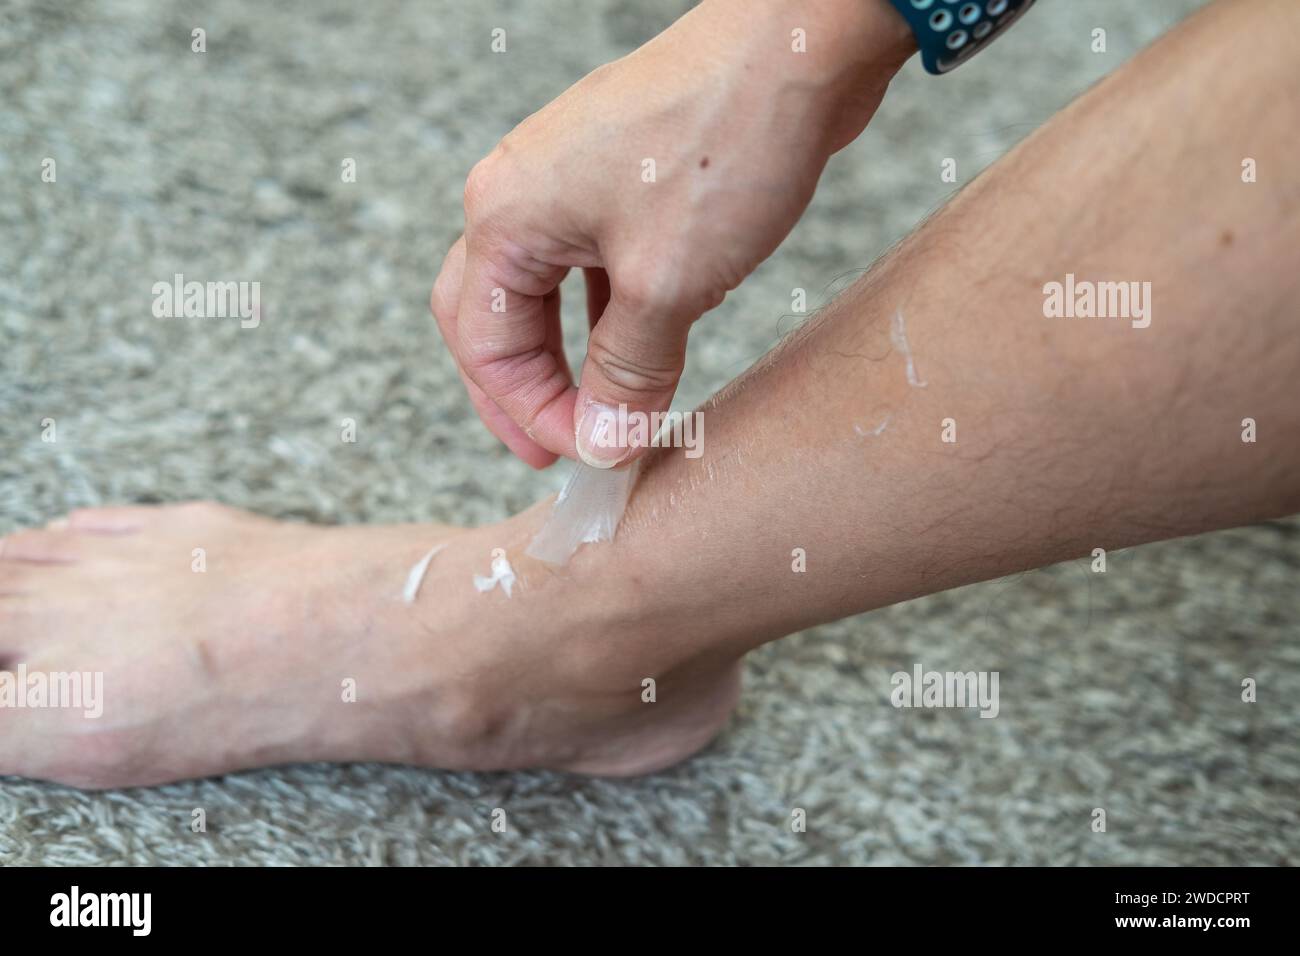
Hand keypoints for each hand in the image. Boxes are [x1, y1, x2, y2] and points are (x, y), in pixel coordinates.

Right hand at [432, 0, 913, 467]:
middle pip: (493, 316)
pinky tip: (642, 349)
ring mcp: (569, 181)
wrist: (796, 47)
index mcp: (506, 216)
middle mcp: (521, 194)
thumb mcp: (667, 284)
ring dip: (567, 356)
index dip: (531, 412)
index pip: (486, 345)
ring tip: (604, 412)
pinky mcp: (620, 178)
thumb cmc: (721, 146)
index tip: (591, 455)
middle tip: (563, 447)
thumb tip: (604, 443)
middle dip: (522, 390)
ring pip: (543, 292)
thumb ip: (627, 373)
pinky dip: (606, 316)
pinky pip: (590, 263)